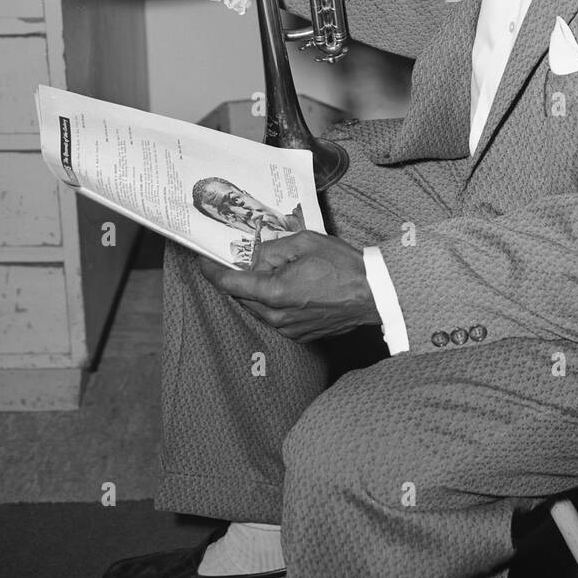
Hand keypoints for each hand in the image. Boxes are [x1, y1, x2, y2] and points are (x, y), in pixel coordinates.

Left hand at [197, 231, 380, 342]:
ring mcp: (289, 329)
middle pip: (243, 296)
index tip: (204, 261)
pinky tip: (291, 286)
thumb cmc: (343, 265)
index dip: (213, 270)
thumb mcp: (304, 243)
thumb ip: (271, 249)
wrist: (374, 293)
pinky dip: (275, 302)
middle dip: (240, 277)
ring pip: (259, 308)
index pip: (230, 283)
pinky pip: (276, 317)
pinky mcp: (300, 335)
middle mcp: (277, 316)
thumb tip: (253, 257)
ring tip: (276, 270)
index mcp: (274, 293)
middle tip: (246, 258)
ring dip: (259, 290)